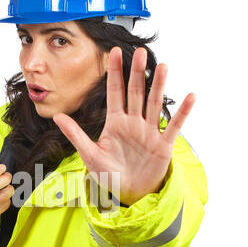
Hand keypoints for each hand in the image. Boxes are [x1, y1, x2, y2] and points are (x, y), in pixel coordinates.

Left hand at [53, 46, 194, 205]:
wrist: (127, 194)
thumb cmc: (108, 174)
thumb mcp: (89, 154)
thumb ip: (75, 134)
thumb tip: (56, 117)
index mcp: (115, 122)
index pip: (115, 92)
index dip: (115, 72)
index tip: (114, 52)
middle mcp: (133, 122)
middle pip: (136, 92)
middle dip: (137, 72)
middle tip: (140, 52)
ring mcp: (149, 132)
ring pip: (154, 104)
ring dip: (159, 85)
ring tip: (163, 66)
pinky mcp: (163, 145)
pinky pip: (174, 126)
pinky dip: (183, 112)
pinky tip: (190, 96)